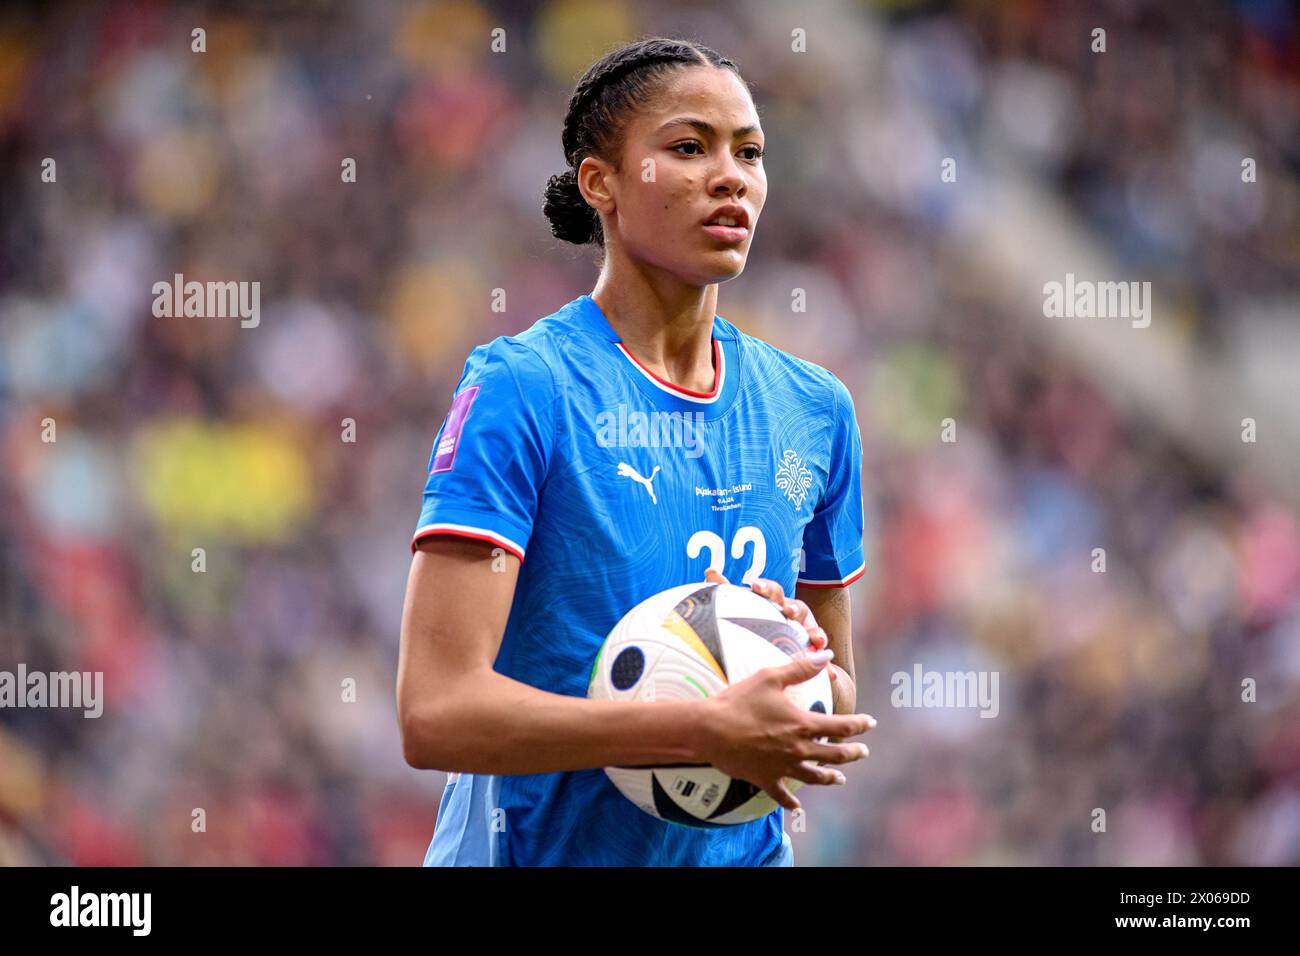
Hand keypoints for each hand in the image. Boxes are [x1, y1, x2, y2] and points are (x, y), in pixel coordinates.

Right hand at [696, 650, 875, 811]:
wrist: (709, 730)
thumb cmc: (739, 701)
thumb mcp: (770, 677)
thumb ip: (800, 668)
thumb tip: (826, 655)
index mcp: (802, 725)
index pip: (841, 726)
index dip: (859, 725)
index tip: (871, 723)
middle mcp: (797, 749)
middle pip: (834, 756)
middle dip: (852, 754)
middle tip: (863, 752)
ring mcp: (782, 767)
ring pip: (814, 777)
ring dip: (831, 778)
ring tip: (840, 779)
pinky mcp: (764, 779)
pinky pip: (782, 796)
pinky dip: (791, 803)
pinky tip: (797, 806)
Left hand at [703, 567, 846, 692]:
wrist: (785, 657)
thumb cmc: (761, 629)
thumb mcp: (745, 613)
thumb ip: (727, 592)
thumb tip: (709, 569)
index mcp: (776, 604)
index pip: (772, 591)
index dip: (765, 587)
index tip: (755, 585)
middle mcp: (795, 617)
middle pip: (797, 607)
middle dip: (794, 607)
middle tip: (787, 610)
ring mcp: (808, 634)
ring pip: (815, 630)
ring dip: (816, 633)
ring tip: (816, 639)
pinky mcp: (818, 656)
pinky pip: (824, 662)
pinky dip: (828, 668)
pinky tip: (830, 675)